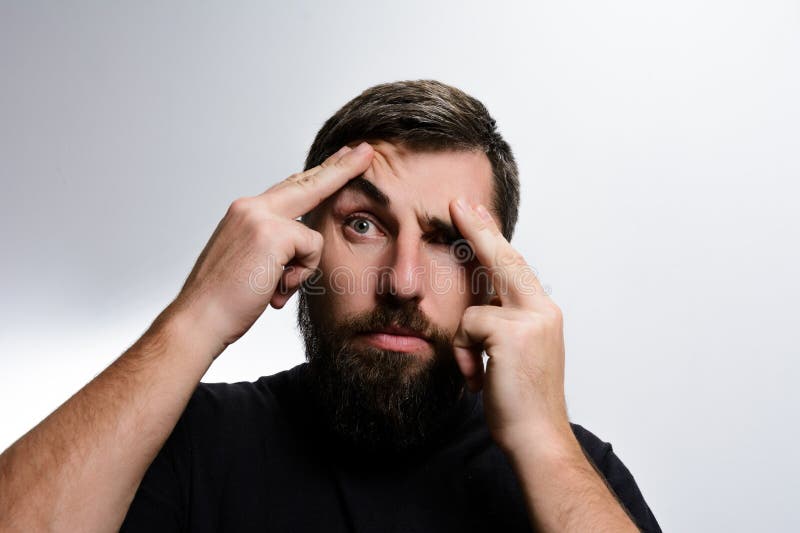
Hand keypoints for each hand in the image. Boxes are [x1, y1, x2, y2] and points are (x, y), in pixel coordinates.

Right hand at [170, 142, 373, 350]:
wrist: (199, 319)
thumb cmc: (223, 300)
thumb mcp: (250, 263)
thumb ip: (274, 245)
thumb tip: (299, 245)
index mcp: (245, 212)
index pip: (290, 187)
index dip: (318, 174)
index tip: (340, 157)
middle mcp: (251, 207)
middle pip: (308, 183)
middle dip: (341, 168)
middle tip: (365, 151)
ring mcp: (261, 216)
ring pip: (311, 235)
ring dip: (299, 269)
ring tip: (270, 286)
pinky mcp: (272, 233)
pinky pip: (312, 250)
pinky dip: (299, 275)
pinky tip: (272, 287)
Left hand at [450, 199, 570, 451]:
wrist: (538, 438)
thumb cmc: (523, 401)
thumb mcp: (516, 354)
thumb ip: (504, 322)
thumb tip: (481, 303)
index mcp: (544, 313)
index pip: (515, 265)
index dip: (493, 238)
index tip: (475, 212)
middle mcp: (542, 310)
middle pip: (504, 261)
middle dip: (479, 231)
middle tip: (458, 203)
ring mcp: (531, 320)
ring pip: (476, 307)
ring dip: (469, 345)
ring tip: (483, 374)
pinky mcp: (512, 333)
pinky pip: (468, 328)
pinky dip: (467, 356)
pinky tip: (481, 379)